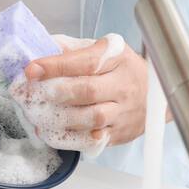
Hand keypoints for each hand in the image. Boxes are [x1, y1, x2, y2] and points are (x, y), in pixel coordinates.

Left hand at [10, 33, 148, 154]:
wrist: (156, 96)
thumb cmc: (120, 69)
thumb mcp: (103, 50)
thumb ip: (73, 49)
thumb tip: (40, 47)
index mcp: (117, 58)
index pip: (86, 61)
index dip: (57, 65)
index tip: (32, 69)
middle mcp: (123, 85)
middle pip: (88, 91)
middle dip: (57, 92)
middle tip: (33, 93)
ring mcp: (123, 112)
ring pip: (92, 119)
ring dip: (60, 118)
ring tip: (37, 113)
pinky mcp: (119, 134)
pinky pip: (93, 141)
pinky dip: (69, 139)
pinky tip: (49, 132)